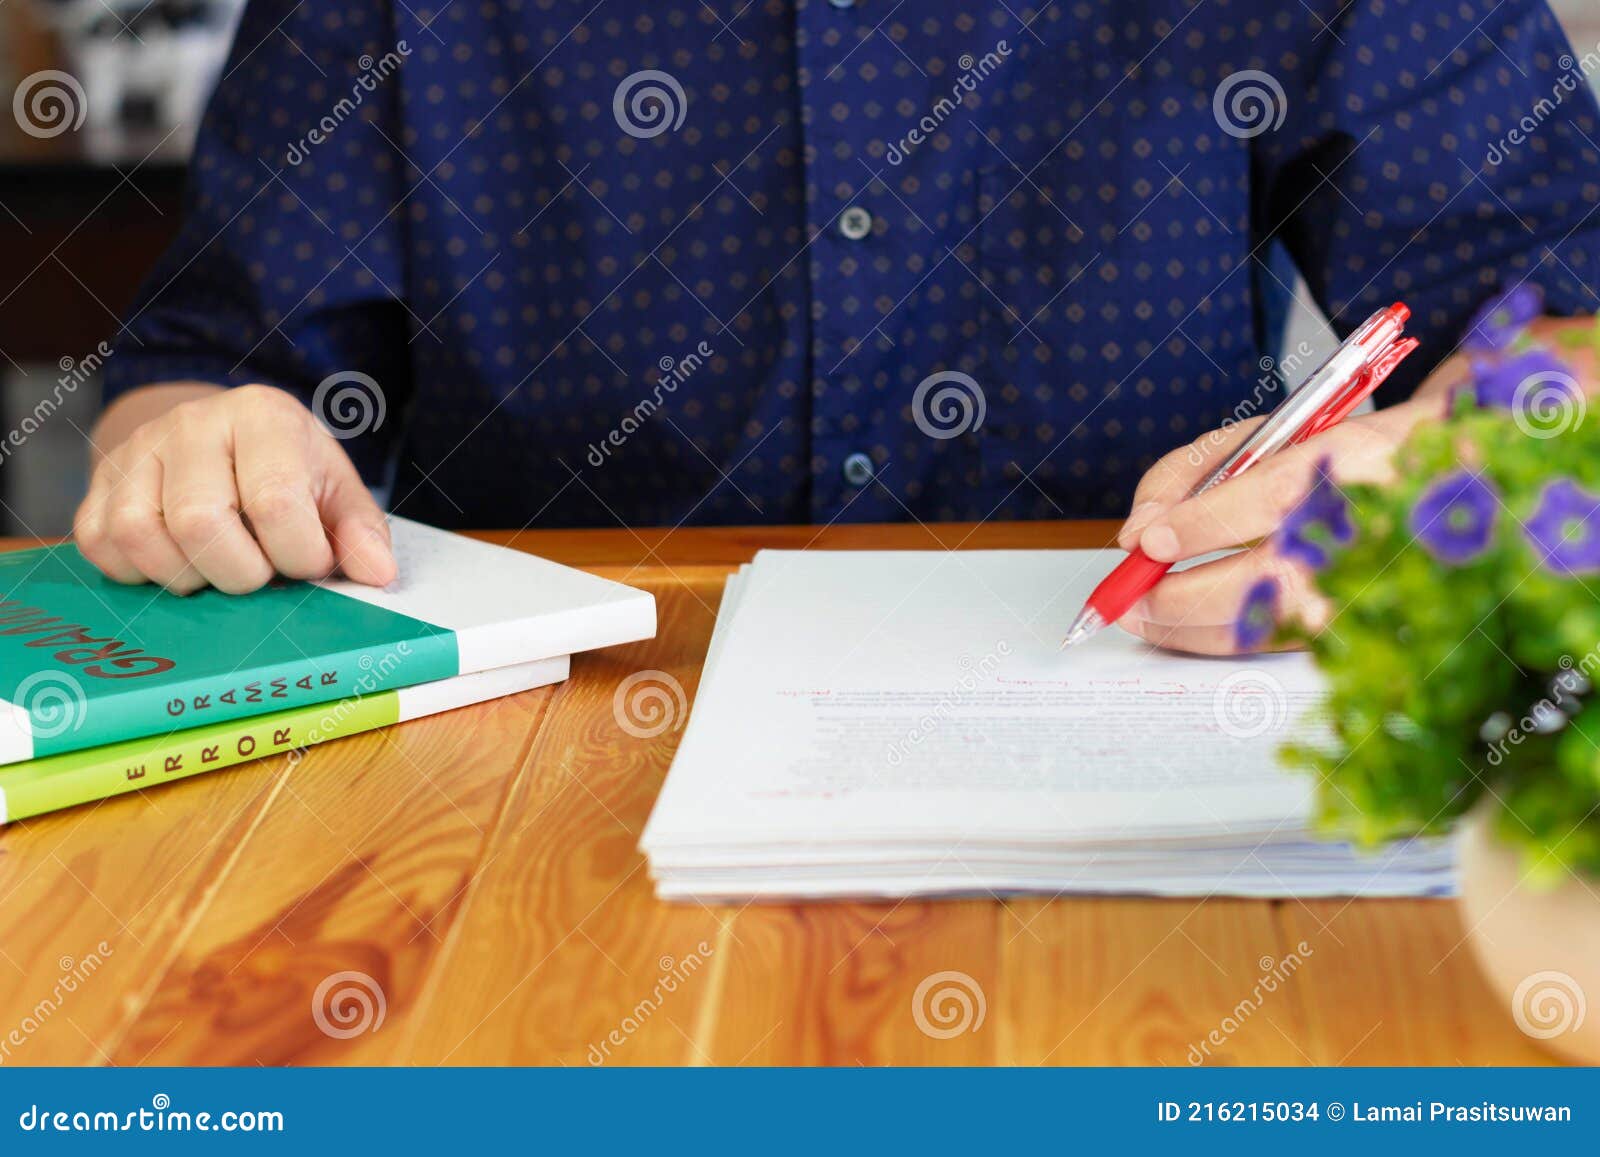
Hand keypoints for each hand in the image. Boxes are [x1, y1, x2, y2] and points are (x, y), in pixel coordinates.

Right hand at [74, 384, 396, 594]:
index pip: (275, 501)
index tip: (310, 563)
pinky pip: (100, 543)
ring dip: (185, 576)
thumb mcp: (336, 489)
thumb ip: (360, 530)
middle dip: (239, 573)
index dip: (298, 554)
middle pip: (198, 521)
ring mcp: (138, 451)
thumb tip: (377, 572)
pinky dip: (138, 572)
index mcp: (263, 417)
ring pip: (140, 534)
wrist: (222, 437)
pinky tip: (177, 563)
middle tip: (261, 574)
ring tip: (218, 569)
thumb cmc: (287, 469)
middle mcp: (192, 424)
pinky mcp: (99, 483)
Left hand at [1113, 393, 1447, 653]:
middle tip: (1126, 598)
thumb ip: (1195, 471)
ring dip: (1189, 630)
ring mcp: (1368, 591)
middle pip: (1261, 582)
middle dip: (1176, 598)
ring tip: (1144, 618)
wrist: (1456, 480)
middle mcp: (1366, 533)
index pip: (1266, 502)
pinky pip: (1276, 645)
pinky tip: (1185, 629)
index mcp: (1353, 466)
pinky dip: (1220, 640)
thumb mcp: (1273, 434)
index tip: (1144, 540)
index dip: (1197, 525)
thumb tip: (1140, 528)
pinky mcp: (1362, 628)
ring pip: (1266, 628)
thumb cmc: (1347, 454)